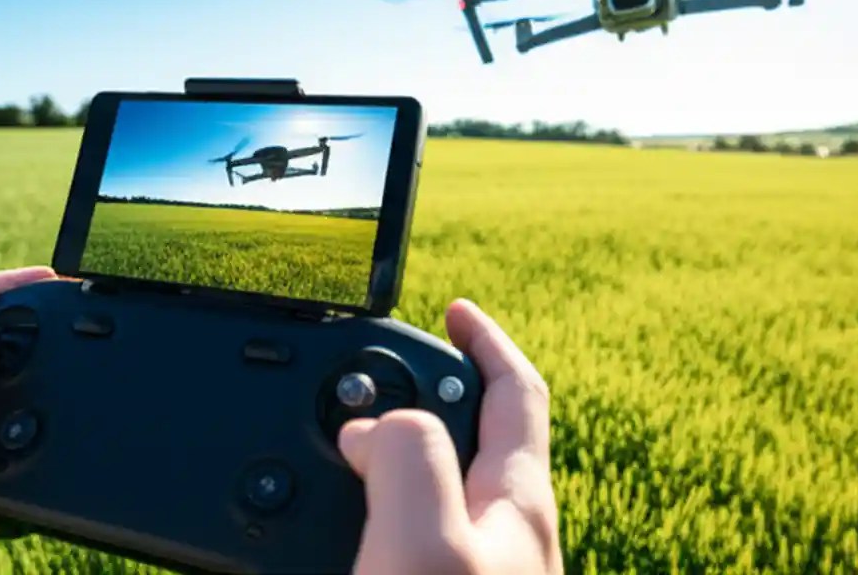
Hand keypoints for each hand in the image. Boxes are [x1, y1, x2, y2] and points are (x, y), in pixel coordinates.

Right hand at [339, 299, 562, 574]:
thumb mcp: (422, 543)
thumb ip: (409, 459)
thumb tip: (373, 426)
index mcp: (514, 500)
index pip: (515, 391)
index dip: (486, 340)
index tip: (456, 309)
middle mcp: (505, 533)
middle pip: (476, 431)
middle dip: (426, 393)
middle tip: (370, 383)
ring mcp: (481, 566)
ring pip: (442, 484)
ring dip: (394, 453)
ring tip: (342, 449)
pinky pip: (416, 532)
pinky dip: (380, 507)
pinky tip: (348, 525)